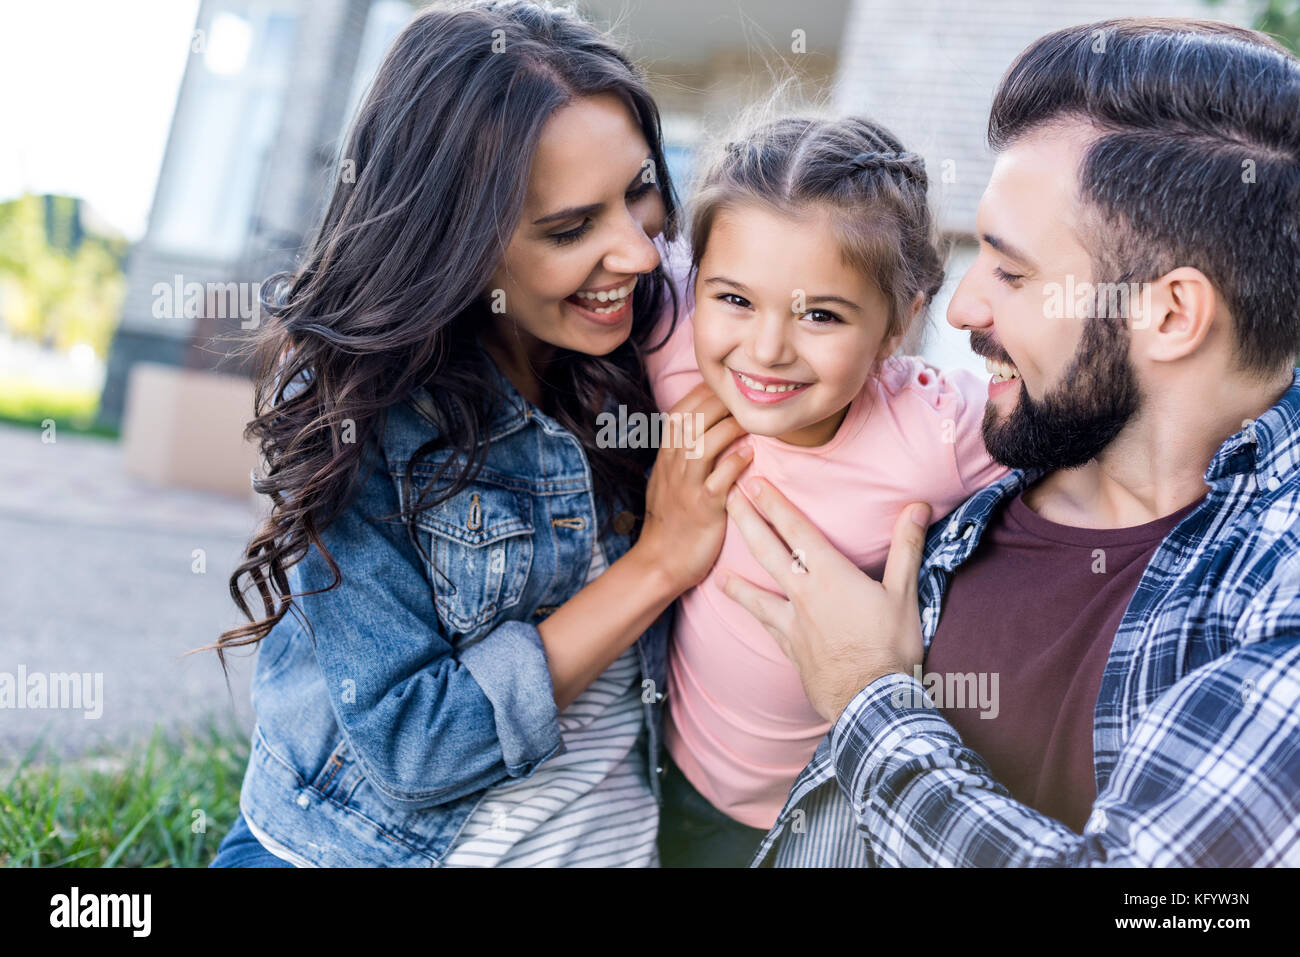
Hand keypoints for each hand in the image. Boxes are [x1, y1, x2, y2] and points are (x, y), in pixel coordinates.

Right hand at [636, 383, 750, 592]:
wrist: (661, 560)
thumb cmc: (670, 518)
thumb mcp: (667, 479)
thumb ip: (682, 452)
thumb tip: (704, 427)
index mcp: (666, 456)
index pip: (680, 412)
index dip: (704, 394)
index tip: (728, 387)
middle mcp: (673, 466)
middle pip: (692, 421)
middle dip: (720, 403)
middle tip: (747, 399)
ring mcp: (686, 486)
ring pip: (702, 444)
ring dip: (729, 428)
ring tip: (753, 423)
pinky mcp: (702, 507)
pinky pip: (718, 479)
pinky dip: (735, 463)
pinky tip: (750, 455)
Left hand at [717, 477, 930, 721]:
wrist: (870, 700)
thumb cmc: (890, 647)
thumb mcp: (904, 594)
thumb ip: (905, 547)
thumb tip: (915, 507)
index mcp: (831, 575)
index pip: (796, 529)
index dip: (774, 504)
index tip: (754, 483)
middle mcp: (804, 594)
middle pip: (767, 551)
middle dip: (745, 522)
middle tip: (726, 499)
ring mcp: (793, 623)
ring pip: (757, 593)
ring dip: (737, 580)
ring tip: (718, 572)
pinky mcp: (791, 648)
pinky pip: (766, 627)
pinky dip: (754, 617)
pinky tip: (748, 617)